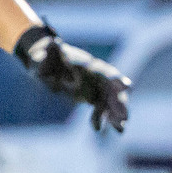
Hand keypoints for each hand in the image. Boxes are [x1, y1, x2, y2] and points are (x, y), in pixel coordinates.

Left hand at [14, 24, 130, 130]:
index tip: (127, 87)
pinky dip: (103, 118)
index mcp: (89, 65)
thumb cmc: (46, 55)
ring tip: (120, 129)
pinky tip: (102, 130)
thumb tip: (53, 42)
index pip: (106, 72)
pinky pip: (101, 109)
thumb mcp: (46, 53)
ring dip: (115, 115)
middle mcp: (96, 76)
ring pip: (109, 102)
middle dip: (119, 103)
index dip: (117, 80)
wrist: (44, 62)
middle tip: (125, 118)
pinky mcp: (91, 97)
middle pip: (112, 91)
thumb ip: (51, 51)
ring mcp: (95, 87)